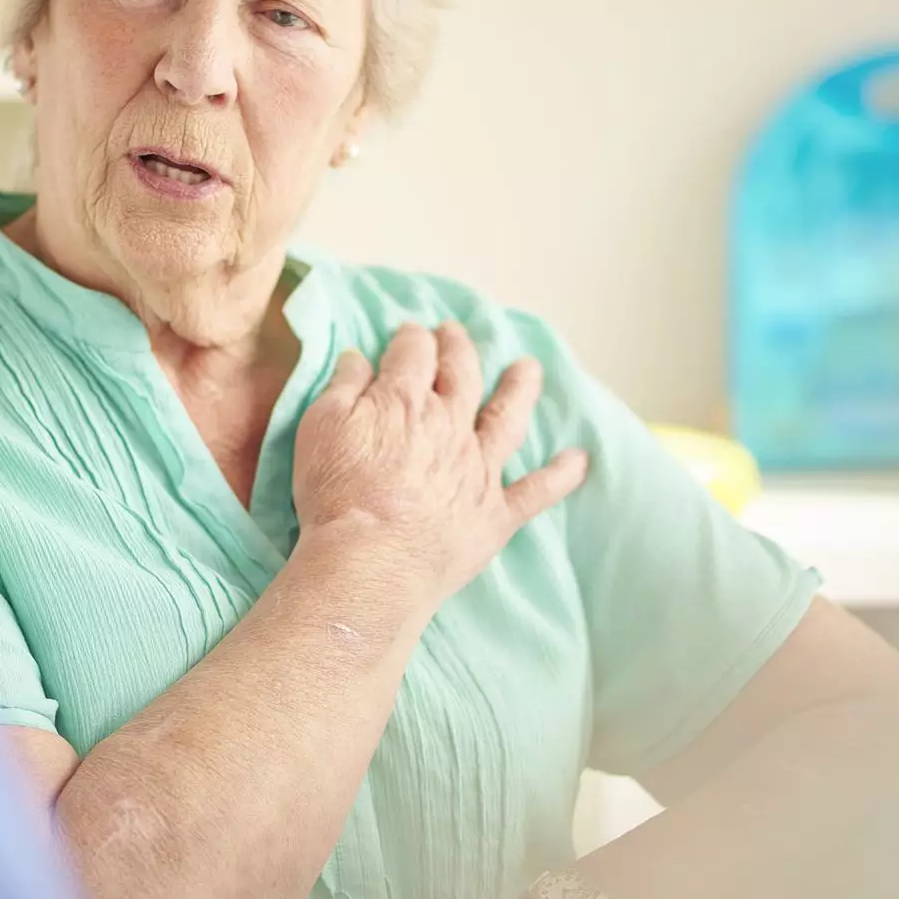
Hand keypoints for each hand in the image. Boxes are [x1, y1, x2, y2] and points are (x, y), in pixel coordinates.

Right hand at [293, 322, 588, 610]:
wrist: (371, 564)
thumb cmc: (337, 496)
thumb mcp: (320, 428)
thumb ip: (342, 387)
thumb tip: (358, 358)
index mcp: (405, 401)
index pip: (414, 353)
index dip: (412, 339)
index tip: (410, 334)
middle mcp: (450, 426)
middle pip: (461, 374)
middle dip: (458, 349)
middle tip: (455, 334)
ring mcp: (478, 469)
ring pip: (506, 418)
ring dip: (519, 390)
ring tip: (528, 369)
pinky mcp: (495, 513)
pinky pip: (537, 491)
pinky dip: (561, 476)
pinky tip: (579, 461)